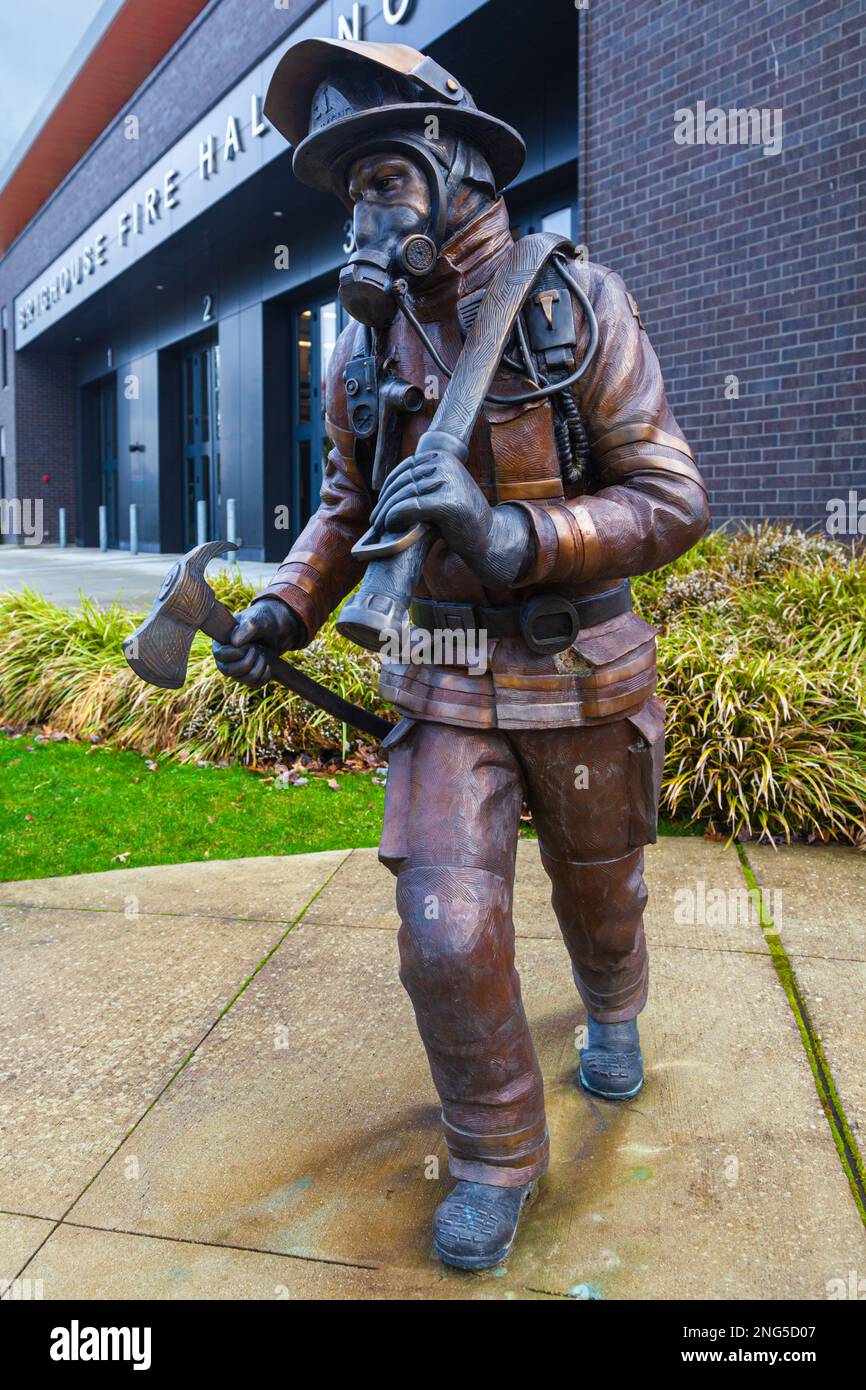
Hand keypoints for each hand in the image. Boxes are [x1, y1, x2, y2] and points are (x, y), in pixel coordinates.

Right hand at [212, 597, 304, 688]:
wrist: (279, 628)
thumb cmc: (265, 619)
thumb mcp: (258, 619)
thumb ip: (248, 627)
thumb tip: (235, 642)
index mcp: (222, 640)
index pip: (219, 655)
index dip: (236, 653)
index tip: (250, 644)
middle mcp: (226, 656)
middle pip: (228, 671)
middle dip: (247, 662)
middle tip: (257, 649)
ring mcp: (237, 667)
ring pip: (242, 679)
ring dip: (257, 668)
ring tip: (263, 655)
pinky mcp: (249, 674)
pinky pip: (253, 684)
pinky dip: (264, 676)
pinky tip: (268, 665)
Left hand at [369, 449, 533, 584]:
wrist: (488, 538)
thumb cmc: (459, 518)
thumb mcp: (442, 490)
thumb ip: (422, 482)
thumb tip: (387, 487)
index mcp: (444, 457)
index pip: (406, 467)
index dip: (388, 486)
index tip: (381, 504)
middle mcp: (446, 464)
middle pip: (403, 481)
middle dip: (385, 502)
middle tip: (375, 520)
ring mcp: (447, 482)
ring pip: (403, 495)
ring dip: (386, 512)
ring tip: (380, 526)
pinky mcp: (446, 503)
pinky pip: (408, 507)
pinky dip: (394, 517)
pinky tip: (390, 527)